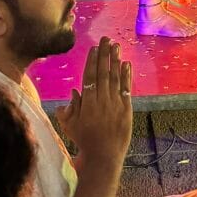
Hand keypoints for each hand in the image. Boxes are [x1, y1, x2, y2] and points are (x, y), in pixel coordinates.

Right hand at [56, 37, 132, 170]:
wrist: (103, 157)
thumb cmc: (84, 141)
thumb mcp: (70, 125)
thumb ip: (69, 108)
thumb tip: (74, 92)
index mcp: (87, 103)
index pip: (90, 76)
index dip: (92, 61)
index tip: (94, 48)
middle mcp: (102, 101)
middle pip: (103, 73)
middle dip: (104, 54)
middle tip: (106, 38)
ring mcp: (115, 105)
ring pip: (115, 78)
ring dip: (115, 60)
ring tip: (116, 45)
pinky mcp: (127, 110)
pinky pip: (126, 89)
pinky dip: (126, 76)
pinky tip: (126, 64)